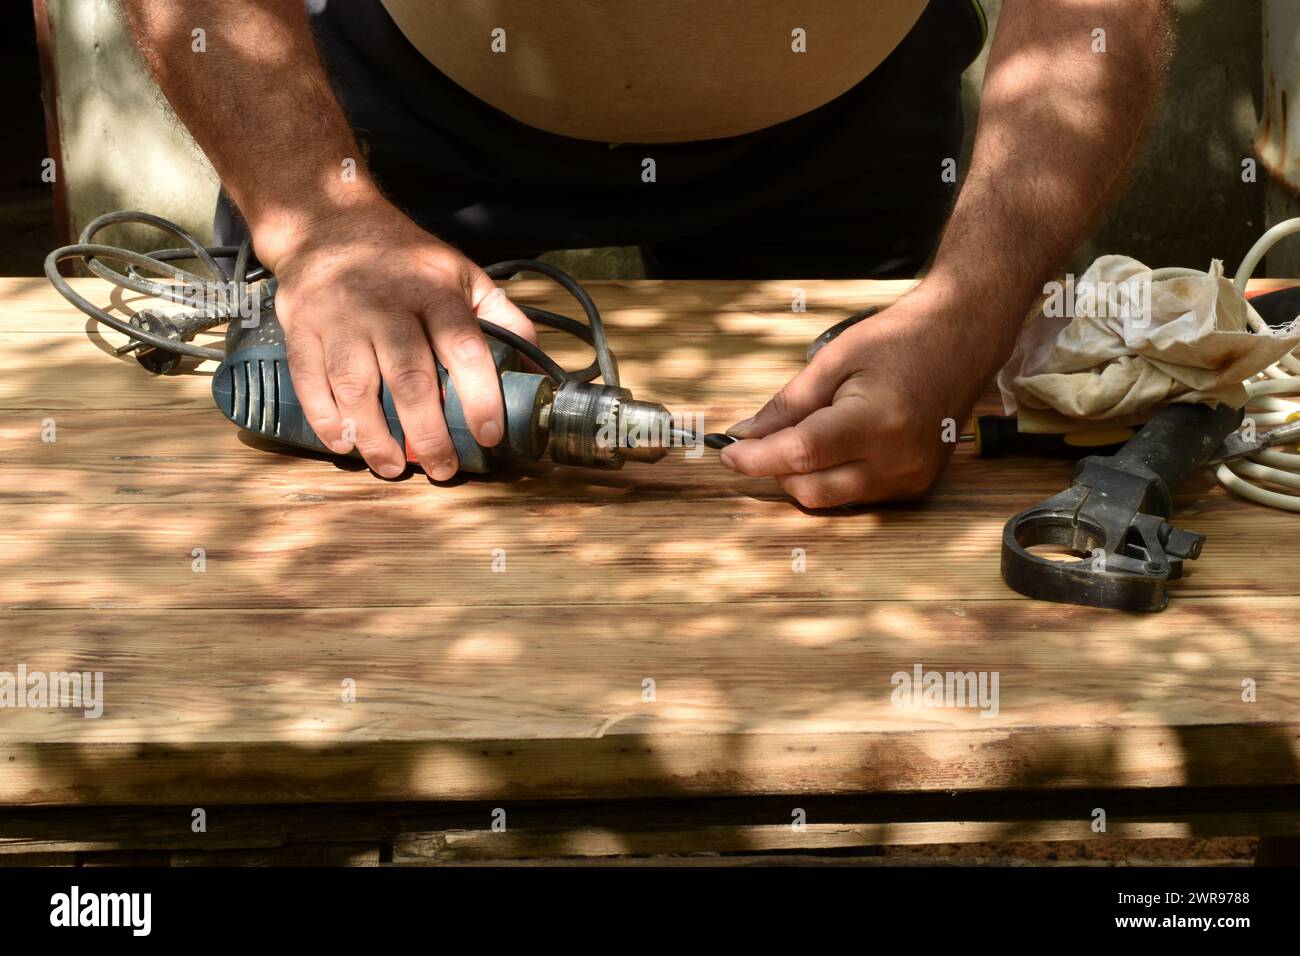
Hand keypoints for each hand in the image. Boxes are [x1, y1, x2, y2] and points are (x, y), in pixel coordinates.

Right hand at [262, 197, 534, 479]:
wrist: (329, 223)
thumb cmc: (405, 259)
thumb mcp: (462, 273)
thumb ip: (502, 315)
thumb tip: (534, 362)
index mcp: (434, 291)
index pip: (463, 346)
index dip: (479, 395)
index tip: (489, 434)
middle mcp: (386, 304)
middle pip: (408, 376)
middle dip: (427, 433)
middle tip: (443, 469)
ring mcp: (340, 316)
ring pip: (355, 385)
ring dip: (374, 435)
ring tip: (392, 467)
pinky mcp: (302, 326)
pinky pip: (309, 380)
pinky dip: (324, 419)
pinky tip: (344, 444)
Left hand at [718, 284, 998, 507]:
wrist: (962, 337)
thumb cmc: (901, 339)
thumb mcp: (833, 360)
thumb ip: (788, 405)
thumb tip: (747, 435)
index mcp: (876, 421)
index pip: (800, 454)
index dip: (757, 458)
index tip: (729, 455)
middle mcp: (897, 459)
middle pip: (811, 489)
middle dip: (778, 469)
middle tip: (769, 436)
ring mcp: (910, 478)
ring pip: (831, 499)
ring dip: (805, 475)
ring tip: (813, 431)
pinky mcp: (916, 487)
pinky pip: (856, 497)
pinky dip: (834, 477)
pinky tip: (840, 443)